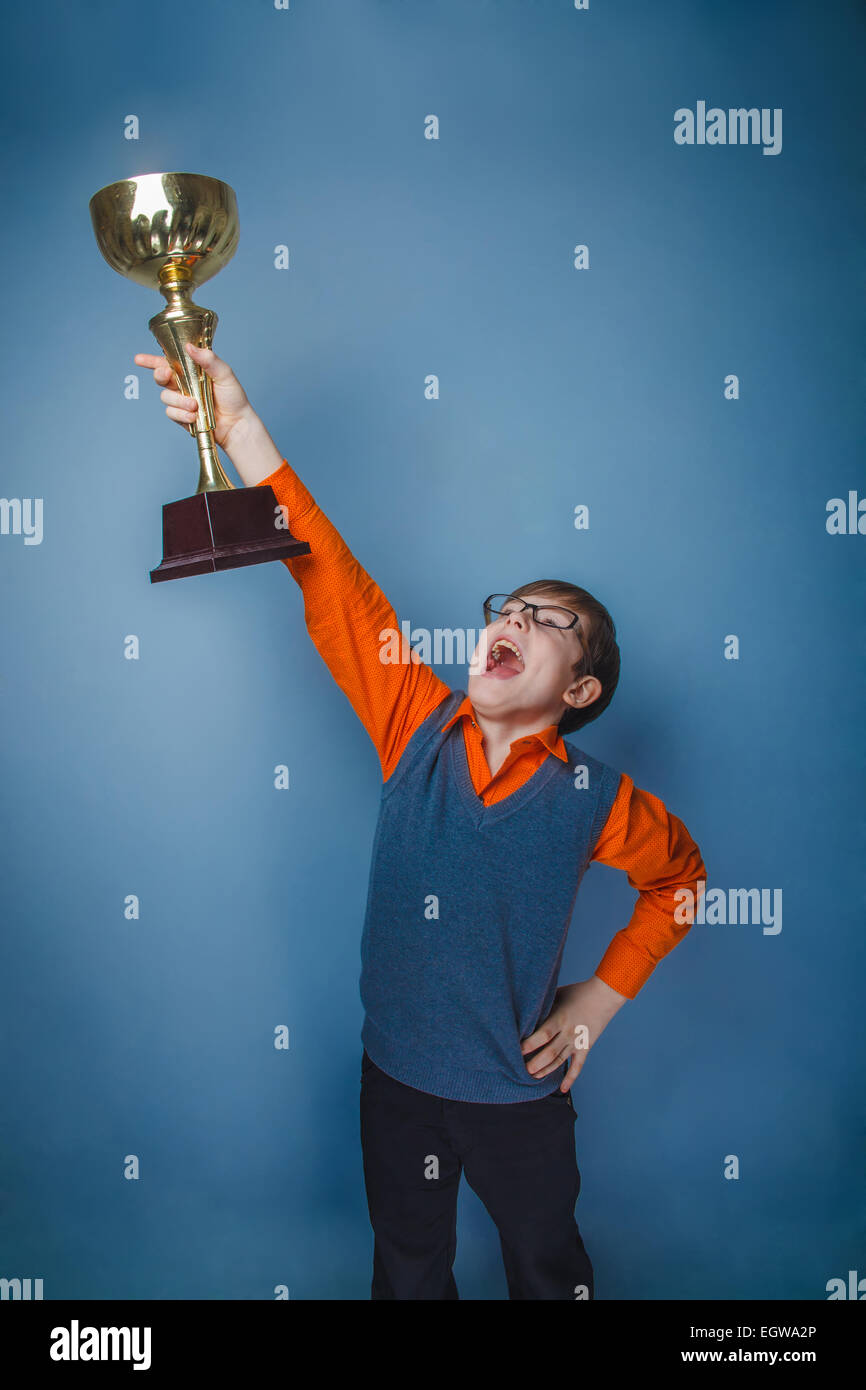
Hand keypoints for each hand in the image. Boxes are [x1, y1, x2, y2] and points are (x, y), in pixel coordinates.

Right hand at [133, 343, 256, 452]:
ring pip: (165, 396)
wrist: (237, 424)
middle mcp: (184, 384)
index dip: (151, 360)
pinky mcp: (181, 416)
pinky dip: (181, 415)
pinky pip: (171, 413)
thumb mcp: (224, 374)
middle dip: (159, 374)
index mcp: (192, 371)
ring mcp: (182, 401)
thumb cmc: (233, 398)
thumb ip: (208, 360)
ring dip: (179, 401)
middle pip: (160, 377)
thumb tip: (189, 347)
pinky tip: (194, 417)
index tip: (138, 359)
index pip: (169, 361)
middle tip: (165, 374)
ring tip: (195, 406)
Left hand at [520, 976, 627, 1092]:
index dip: (529, 1044)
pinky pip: (578, 1066)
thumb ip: (543, 1005)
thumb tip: (525, 1011)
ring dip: (546, 1071)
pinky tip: (562, 1088)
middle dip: (535, 1063)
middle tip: (522, 1070)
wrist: (604, 995)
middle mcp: (569, 1033)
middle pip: (550, 1052)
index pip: (543, 1035)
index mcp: (560, 1018)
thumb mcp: (557, 994)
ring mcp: (578, 1042)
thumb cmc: (578, 992)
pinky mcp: (585, 1047)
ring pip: (560, 1061)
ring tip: (532, 1077)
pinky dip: (571, 1078)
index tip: (516, 1050)